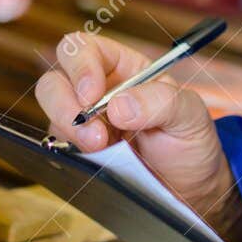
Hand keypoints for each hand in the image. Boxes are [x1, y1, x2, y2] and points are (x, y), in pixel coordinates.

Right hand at [37, 33, 241, 234]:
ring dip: (68, 130)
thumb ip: (161, 102)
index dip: (80, 66)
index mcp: (122, 68)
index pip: (85, 50)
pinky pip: (58, 147)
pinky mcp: (77, 152)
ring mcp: (84, 123)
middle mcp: (96, 91)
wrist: (189, 191)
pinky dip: (70, 153)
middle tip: (95, 135)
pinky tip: (95, 162)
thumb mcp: (190, 116)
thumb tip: (118, 105)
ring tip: (100, 150)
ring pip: (51, 113)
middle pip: (55, 80)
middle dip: (65, 105)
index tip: (91, 95)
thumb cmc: (189, 143)